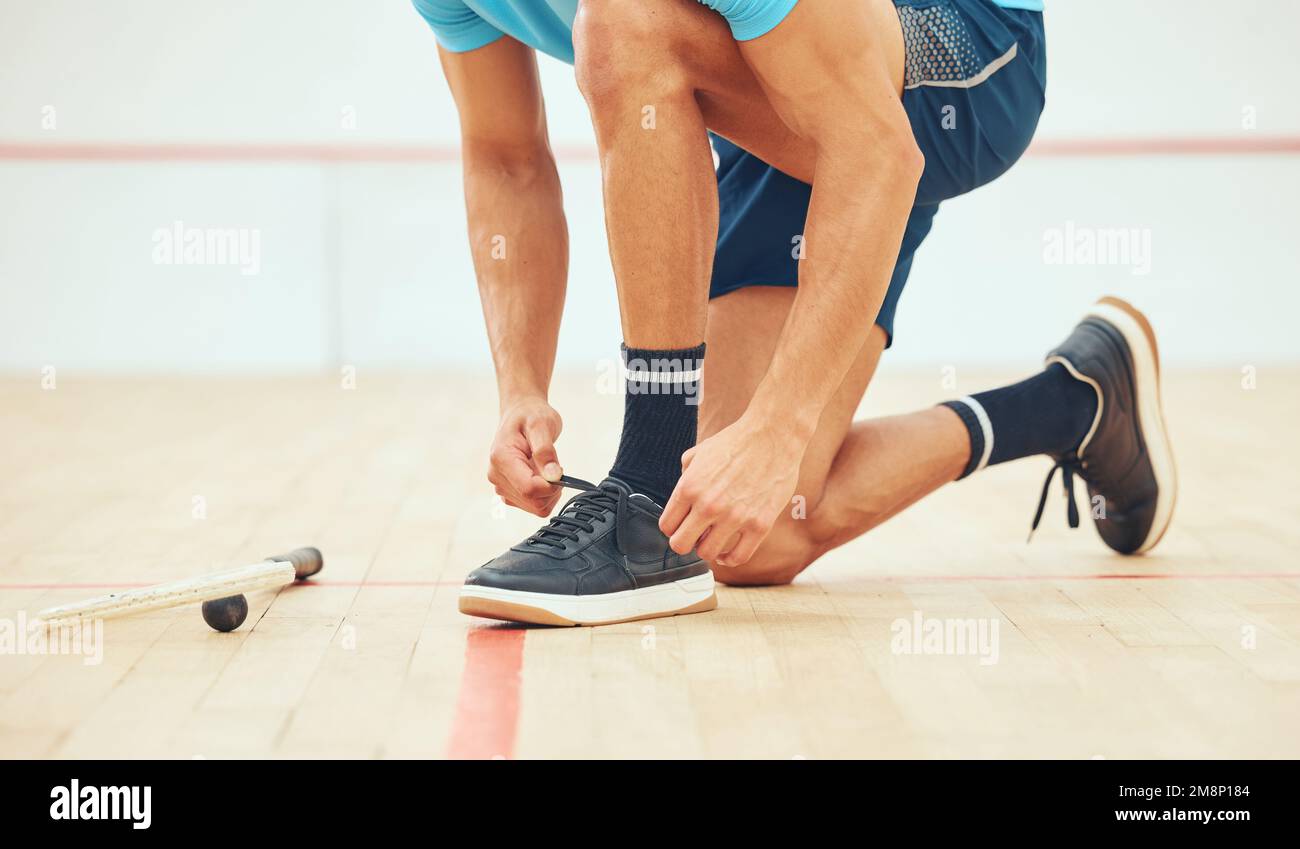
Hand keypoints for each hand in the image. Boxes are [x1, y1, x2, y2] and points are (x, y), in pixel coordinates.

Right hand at [488, 397, 564, 516]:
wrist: (520, 414)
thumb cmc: (530, 416)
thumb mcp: (542, 425)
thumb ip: (546, 451)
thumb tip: (553, 476)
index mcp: (501, 459)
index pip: (529, 489)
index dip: (551, 486)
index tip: (560, 470)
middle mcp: (496, 476)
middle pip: (533, 502)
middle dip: (552, 489)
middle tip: (554, 466)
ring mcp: (500, 486)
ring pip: (535, 507)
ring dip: (549, 492)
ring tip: (546, 468)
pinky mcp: (508, 491)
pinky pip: (532, 505)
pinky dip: (544, 494)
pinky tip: (541, 475)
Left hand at [659, 414, 805, 566]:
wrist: (773, 435)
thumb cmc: (736, 441)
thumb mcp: (699, 452)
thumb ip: (685, 476)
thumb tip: (683, 499)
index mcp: (689, 487)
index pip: (666, 525)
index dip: (673, 527)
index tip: (682, 525)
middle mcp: (708, 505)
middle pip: (680, 545)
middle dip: (684, 542)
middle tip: (694, 536)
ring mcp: (735, 517)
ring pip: (707, 554)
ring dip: (707, 549)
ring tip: (712, 540)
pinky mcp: (759, 525)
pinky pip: (738, 557)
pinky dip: (729, 559)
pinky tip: (727, 553)